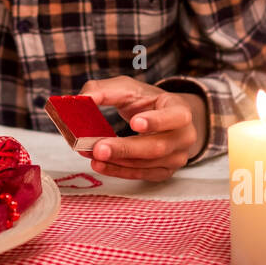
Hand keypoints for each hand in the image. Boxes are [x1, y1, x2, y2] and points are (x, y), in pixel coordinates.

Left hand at [78, 76, 207, 181]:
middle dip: (126, 149)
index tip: (134, 122)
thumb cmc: (147, 102)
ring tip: (92, 155)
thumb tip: (82, 99)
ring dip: (117, 161)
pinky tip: (101, 165)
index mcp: (180, 110)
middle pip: (157, 147)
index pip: (175, 116)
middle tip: (99, 148)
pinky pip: (141, 175)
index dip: (156, 121)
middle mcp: (184, 136)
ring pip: (147, 164)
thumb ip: (105, 90)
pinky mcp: (164, 172)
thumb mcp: (129, 88)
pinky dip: (119, 171)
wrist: (165, 119)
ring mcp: (177, 158)